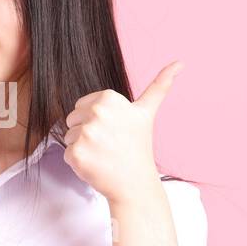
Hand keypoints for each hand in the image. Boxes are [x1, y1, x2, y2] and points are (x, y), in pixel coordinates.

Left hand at [62, 61, 181, 204]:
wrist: (135, 183)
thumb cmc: (138, 147)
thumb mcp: (147, 112)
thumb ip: (160, 85)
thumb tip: (180, 62)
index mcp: (108, 98)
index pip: (82, 106)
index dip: (95, 120)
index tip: (113, 131)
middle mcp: (97, 112)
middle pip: (72, 119)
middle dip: (86, 132)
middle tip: (108, 144)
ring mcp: (86, 133)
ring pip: (68, 136)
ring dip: (81, 147)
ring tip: (103, 155)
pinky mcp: (76, 153)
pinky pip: (66, 154)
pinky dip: (78, 162)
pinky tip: (96, 165)